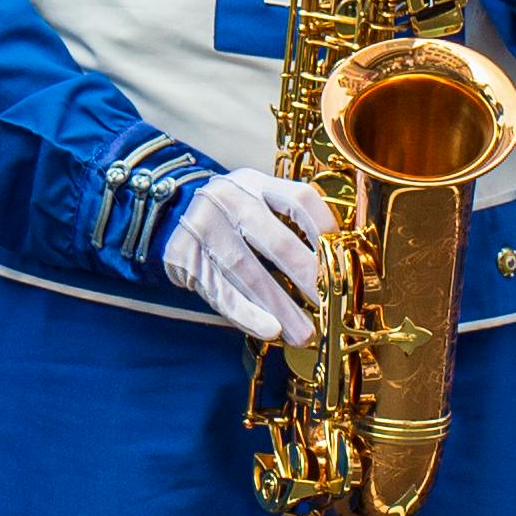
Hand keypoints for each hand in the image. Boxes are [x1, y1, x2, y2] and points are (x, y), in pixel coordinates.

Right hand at [163, 168, 330, 346]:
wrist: (172, 212)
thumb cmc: (232, 216)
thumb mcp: (258, 201)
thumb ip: (291, 221)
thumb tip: (339, 263)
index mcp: (255, 182)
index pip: (299, 200)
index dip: (325, 230)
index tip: (343, 260)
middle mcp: (228, 198)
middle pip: (277, 242)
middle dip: (308, 279)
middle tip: (330, 307)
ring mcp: (202, 226)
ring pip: (248, 272)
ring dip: (280, 307)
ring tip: (304, 332)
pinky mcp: (184, 255)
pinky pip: (221, 291)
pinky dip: (247, 313)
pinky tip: (270, 329)